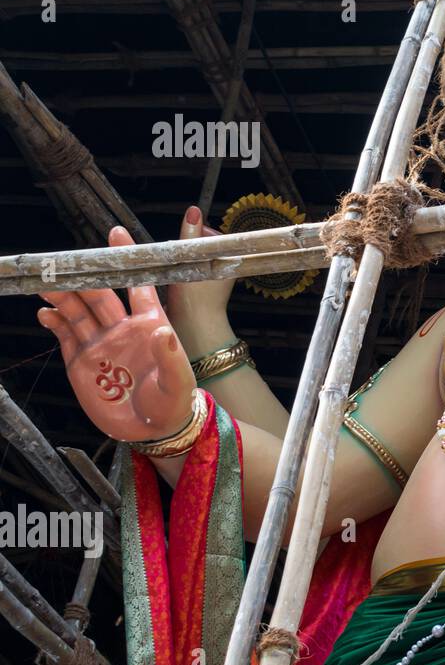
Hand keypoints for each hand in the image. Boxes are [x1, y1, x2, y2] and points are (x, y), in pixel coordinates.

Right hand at [37, 226, 196, 442]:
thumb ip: (171, 357)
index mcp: (151, 324)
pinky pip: (65, 334)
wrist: (154, 431)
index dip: (128, 259)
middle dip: (82, 279)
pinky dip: (54, 322)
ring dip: (63, 296)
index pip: (139, 284)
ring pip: (78, 311)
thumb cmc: (174, 402)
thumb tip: (163, 332)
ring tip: (46, 286)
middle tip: (63, 265)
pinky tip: (46, 313)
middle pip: (100, 295)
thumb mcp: (178, 382)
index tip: (116, 233)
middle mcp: (123, 328)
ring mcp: (101, 343)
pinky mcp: (81, 361)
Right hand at [165, 205, 235, 353]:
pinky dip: (181, 270)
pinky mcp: (205, 285)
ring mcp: (216, 276)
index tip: (185, 244)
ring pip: (194, 255)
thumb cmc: (194, 299)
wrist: (193, 328)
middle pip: (201, 244)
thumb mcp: (189, 262)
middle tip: (179, 261)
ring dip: (182, 260)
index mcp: (231, 257)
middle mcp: (227, 265)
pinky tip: (176, 279)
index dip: (195, 235)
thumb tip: (193, 211)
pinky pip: (191, 268)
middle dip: (186, 248)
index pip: (212, 233)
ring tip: (177, 271)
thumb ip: (190, 236)